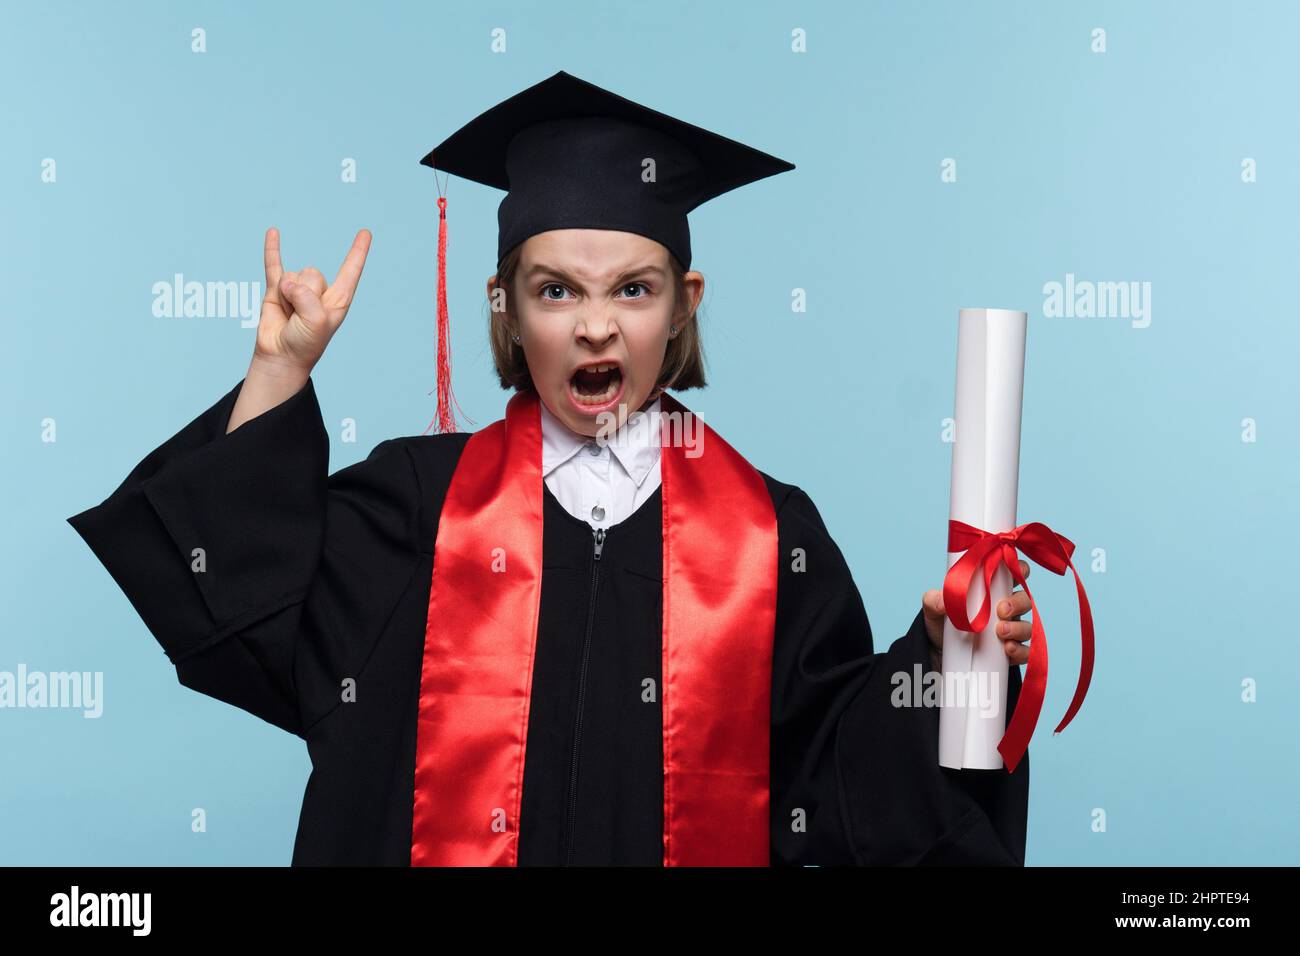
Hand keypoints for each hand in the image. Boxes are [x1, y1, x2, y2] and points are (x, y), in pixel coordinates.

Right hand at [254, 226, 371, 372]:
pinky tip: (273, 232)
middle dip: (303, 294)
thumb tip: (288, 283)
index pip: (350, 271)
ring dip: (287, 296)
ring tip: (288, 315)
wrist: (281, 355)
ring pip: (292, 276)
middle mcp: (320, 292)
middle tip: (300, 316)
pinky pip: (274, 264)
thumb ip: (306, 298)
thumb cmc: (305, 343)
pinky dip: (272, 249)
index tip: (366, 232)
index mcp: (338, 300)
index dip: (358, 251)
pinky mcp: (277, 289)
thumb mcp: (316, 322)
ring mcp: (298, 288)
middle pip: (312, 273)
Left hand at [921, 561, 1031, 669]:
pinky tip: (1008, 649)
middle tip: (1001, 610)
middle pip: (1024, 600)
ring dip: (1018, 628)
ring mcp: (1012, 630)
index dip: (1020, 569)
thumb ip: (933, 600)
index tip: (1017, 572)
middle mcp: (1007, 608)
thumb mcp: (934, 609)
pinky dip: (1020, 650)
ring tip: (1000, 632)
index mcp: (992, 590)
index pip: (1014, 573)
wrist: (941, 653)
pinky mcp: (1012, 652)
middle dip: (1017, 603)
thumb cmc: (943, 621)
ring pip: (1027, 626)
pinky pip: (1025, 652)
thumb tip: (942, 603)